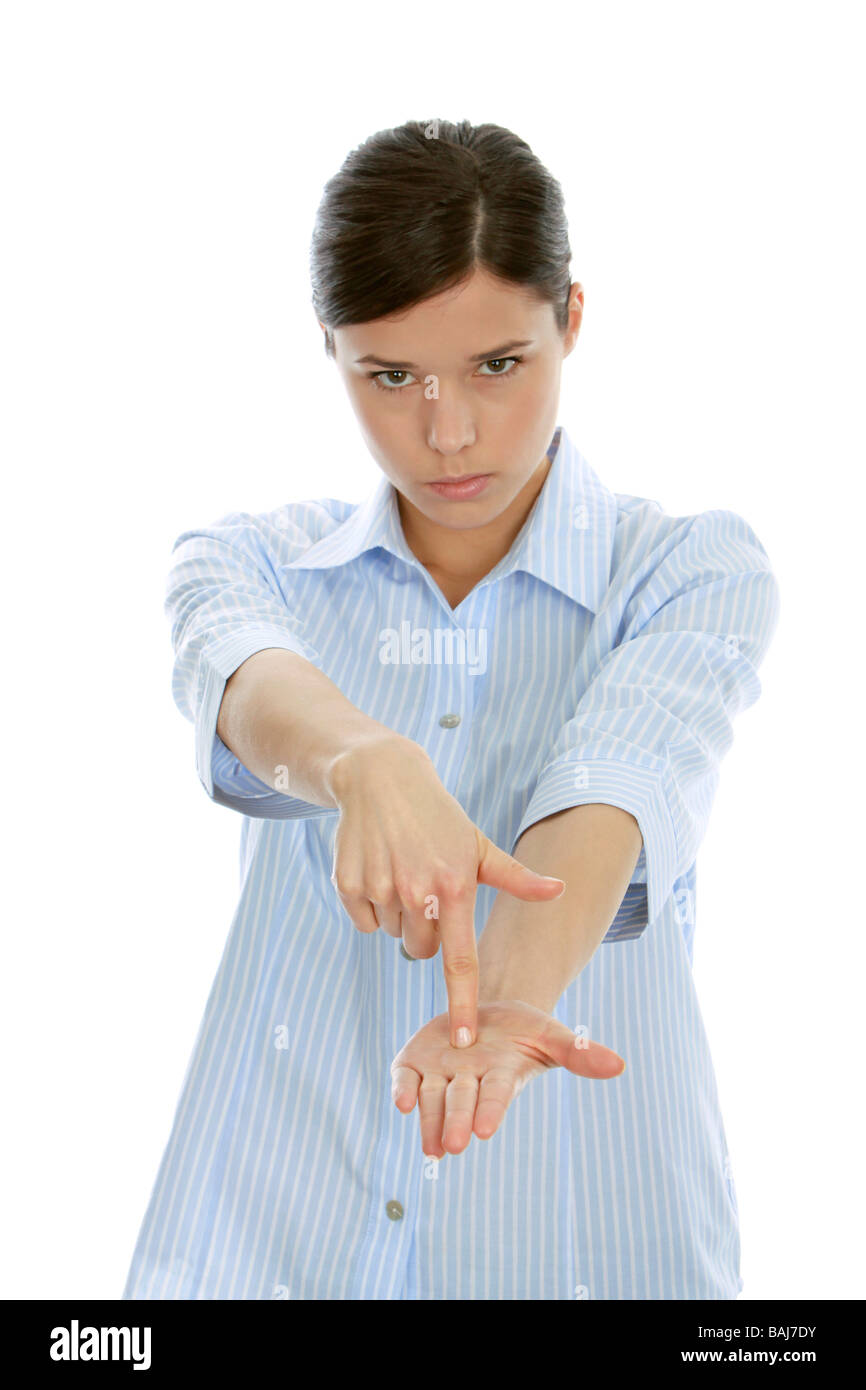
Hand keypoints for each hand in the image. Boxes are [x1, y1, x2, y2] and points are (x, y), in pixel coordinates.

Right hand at [328, 737, 565, 1048]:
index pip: (460, 959)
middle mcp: (415, 891)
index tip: (465, 1040)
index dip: (462, 1002)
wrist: (381, 779)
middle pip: (422, 950)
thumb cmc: (439, 818)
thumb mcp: (479, 844)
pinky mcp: (348, 885)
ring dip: (399, 914)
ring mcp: (379, 888)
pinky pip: (365, 922)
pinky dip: (372, 906)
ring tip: (402, 870)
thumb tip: (561, 891)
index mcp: (454, 886)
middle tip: (427, 891)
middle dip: (427, 932)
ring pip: (393, 934)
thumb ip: (517, 879)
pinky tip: (379, 870)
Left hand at [390, 1000, 625, 1157]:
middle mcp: (467, 1081)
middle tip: (453, 1147)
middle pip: (460, 1102)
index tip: (483, 1130)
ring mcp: (439, 1072)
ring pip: (432, 1097)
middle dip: (456, 1122)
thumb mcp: (551, 1034)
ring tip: (431, 1146)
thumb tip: (620, 1065)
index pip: (495, 1095)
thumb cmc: (523, 1030)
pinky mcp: (415, 1061)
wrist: (486, 1011)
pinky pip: (406, 1078)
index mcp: (500, 1076)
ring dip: (430, 1120)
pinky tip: (401, 1103)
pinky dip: (401, 1088)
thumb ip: (578, 1051)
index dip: (489, 1110)